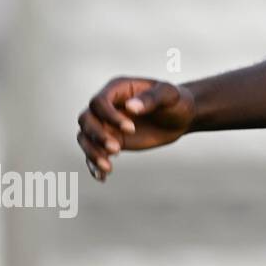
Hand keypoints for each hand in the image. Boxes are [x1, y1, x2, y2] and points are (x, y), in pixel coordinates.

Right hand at [76, 78, 195, 181]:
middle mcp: (107, 106)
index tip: (131, 129)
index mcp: (118, 89)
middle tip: (117, 150)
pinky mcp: (110, 140)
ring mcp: (106, 123)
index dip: (109, 116)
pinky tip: (102, 177)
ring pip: (85, 137)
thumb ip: (152, 98)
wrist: (180, 117)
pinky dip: (94, 164)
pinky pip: (93, 152)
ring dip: (92, 153)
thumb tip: (130, 107)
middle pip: (85, 119)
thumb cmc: (175, 101)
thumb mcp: (169, 95)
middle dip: (97, 136)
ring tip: (108, 168)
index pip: (99, 102)